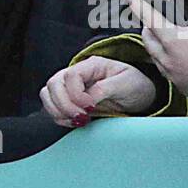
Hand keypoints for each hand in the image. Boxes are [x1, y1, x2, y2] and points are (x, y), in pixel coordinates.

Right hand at [40, 56, 155, 124]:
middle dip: (64, 104)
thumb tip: (86, 99)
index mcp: (91, 65)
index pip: (70, 75)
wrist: (139, 96)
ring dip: (57, 110)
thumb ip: (105, 88)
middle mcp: (77, 74)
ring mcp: (71, 87)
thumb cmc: (135, 86)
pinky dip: (59, 117)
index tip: (90, 107)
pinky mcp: (69, 100)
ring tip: (77, 120)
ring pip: (48, 94)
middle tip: (81, 117)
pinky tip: (74, 122)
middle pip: (53, 84)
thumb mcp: (126, 84)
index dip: (76, 93)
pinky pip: (52, 107)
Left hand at [129, 0, 187, 93]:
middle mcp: (167, 57)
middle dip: (148, 27)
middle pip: (147, 38)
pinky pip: (167, 70)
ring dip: (157, 44)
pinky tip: (180, 57)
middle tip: (154, 20)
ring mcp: (172, 74)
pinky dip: (168, 59)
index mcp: (172, 39)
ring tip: (168, 38)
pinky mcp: (181, 86)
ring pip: (155, 55)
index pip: (148, 17)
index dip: (137, 4)